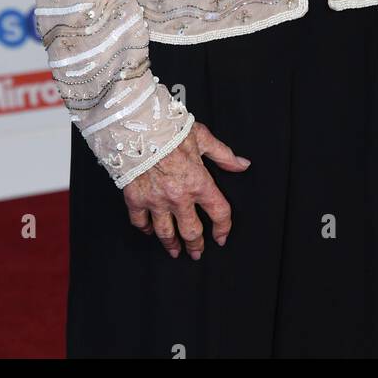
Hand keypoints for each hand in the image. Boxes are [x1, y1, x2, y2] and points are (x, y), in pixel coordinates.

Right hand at [122, 121, 250, 259]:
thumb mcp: (202, 137)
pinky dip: (145, 229)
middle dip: (196, 245)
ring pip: (166, 233)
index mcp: (198, 182)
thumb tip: (242, 164)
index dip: (224, 227)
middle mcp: (178, 196)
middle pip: (191, 231)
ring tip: (175, 251)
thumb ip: (223, 155)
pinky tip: (149, 230)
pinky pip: (140, 222)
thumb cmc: (170, 129)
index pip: (218, 212)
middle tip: (197, 252)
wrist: (137, 125)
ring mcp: (156, 200)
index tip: (222, 236)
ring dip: (172, 245)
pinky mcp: (135, 199)